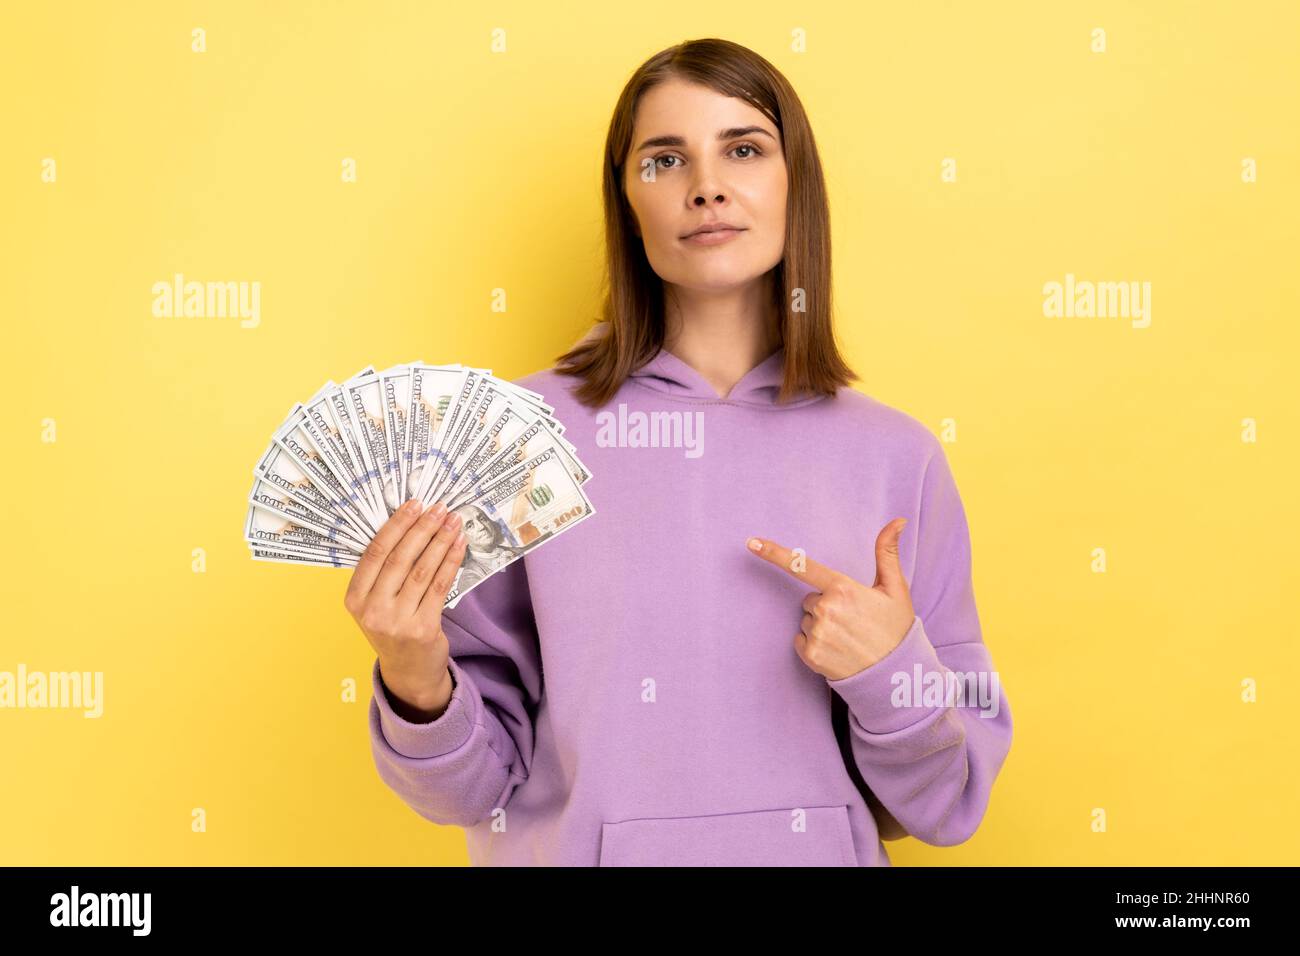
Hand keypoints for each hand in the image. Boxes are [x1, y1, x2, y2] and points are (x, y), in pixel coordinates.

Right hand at [344, 498, 467, 715]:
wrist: (408, 672)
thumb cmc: (393, 627)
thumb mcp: (376, 602)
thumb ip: (384, 571)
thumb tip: (410, 523)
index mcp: (354, 598)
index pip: (375, 553)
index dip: (396, 525)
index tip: (414, 505)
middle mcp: (372, 610)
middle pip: (399, 558)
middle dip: (422, 528)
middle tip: (439, 508)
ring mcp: (397, 621)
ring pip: (422, 570)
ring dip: (440, 541)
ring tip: (453, 521)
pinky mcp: (423, 628)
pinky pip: (439, 586)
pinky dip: (451, 561)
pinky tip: (459, 545)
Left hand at [746, 519, 914, 680]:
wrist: (896, 676)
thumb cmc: (896, 629)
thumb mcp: (895, 589)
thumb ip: (887, 552)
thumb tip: (898, 519)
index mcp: (843, 588)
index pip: (802, 566)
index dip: (774, 553)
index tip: (751, 543)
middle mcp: (826, 609)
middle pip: (809, 598)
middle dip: (826, 605)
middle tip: (853, 620)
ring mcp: (817, 634)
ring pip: (805, 620)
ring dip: (820, 626)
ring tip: (847, 637)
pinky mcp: (811, 655)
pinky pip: (800, 640)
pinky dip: (813, 644)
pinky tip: (837, 650)